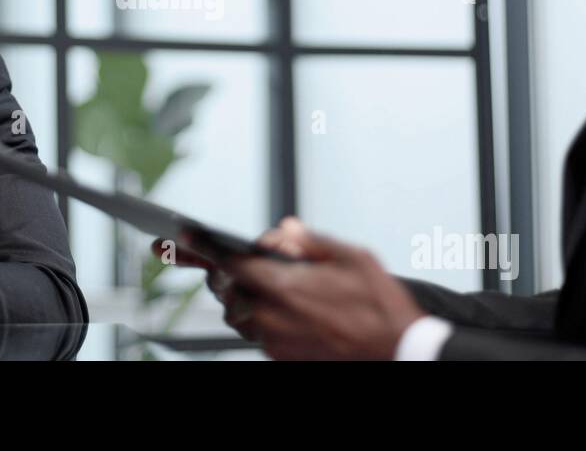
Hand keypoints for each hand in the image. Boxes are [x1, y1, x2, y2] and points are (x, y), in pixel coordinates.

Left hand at [223, 224, 425, 359]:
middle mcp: (274, 316)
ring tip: (272, 287)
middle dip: (233, 274)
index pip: (233, 265)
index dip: (210, 249)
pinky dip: (259, 319)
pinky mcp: (282, 357)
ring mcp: (276, 340)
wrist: (395, 348)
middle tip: (254, 264)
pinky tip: (284, 310)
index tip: (190, 239)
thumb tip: (286, 229)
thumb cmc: (379, 306)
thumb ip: (311, 240)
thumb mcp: (353, 257)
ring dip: (245, 297)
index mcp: (286, 287)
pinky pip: (255, 334)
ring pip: (238, 315)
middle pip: (229, 291)